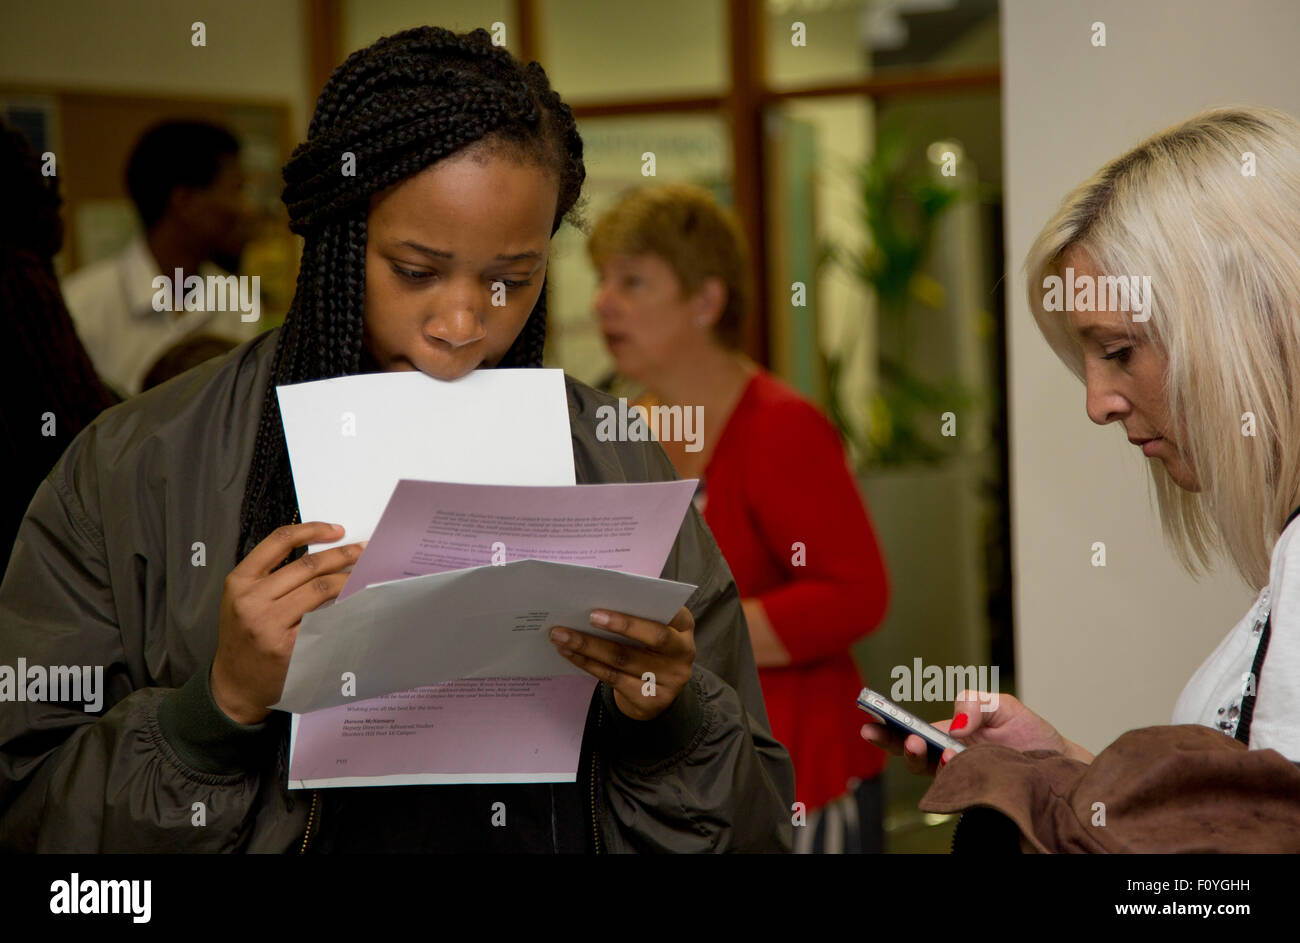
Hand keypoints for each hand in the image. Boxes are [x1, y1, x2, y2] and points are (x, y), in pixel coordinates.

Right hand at [211, 522, 365, 724]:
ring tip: (362, 574)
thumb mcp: (245, 599)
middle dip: (343, 554)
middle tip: (364, 550)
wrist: (235, 683)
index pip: (279, 541)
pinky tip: (355, 601)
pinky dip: (344, 607)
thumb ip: (273, 575)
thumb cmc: (246, 636)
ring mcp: (269, 625)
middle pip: (308, 565)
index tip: (337, 530)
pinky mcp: (288, 647)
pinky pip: (325, 618)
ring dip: (347, 579)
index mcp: (239, 581)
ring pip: (320, 589)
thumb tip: (324, 550)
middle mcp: (251, 600)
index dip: (312, 530)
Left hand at [549, 605, 695, 720]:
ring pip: (624, 659)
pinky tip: (569, 652)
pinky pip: (612, 677)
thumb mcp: (653, 627)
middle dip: (621, 625)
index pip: (670, 614)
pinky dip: (586, 663)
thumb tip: (598, 596)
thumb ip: (638, 613)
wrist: (654, 695)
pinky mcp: (650, 700)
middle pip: (654, 637)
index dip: (647, 606)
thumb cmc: (647, 649)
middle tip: (589, 615)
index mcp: (684, 628)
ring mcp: (670, 680)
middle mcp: (683, 653)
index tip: (616, 599)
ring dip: (589, 645)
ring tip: (561, 634)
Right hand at [860, 690, 1082, 776]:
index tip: (869, 717)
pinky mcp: (976, 795)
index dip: (887, 726)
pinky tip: (954, 760)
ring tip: (927, 745)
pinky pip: (955, 788)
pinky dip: (950, 774)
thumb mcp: (1002, 704)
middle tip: (893, 734)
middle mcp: (948, 759)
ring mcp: (961, 779)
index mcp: (948, 734)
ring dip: (922, 759)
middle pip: (911, 755)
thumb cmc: (1030, 735)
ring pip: (929, 774)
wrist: (1062, 764)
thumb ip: (973, 703)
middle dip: (895, 744)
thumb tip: (955, 723)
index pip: (910, 731)